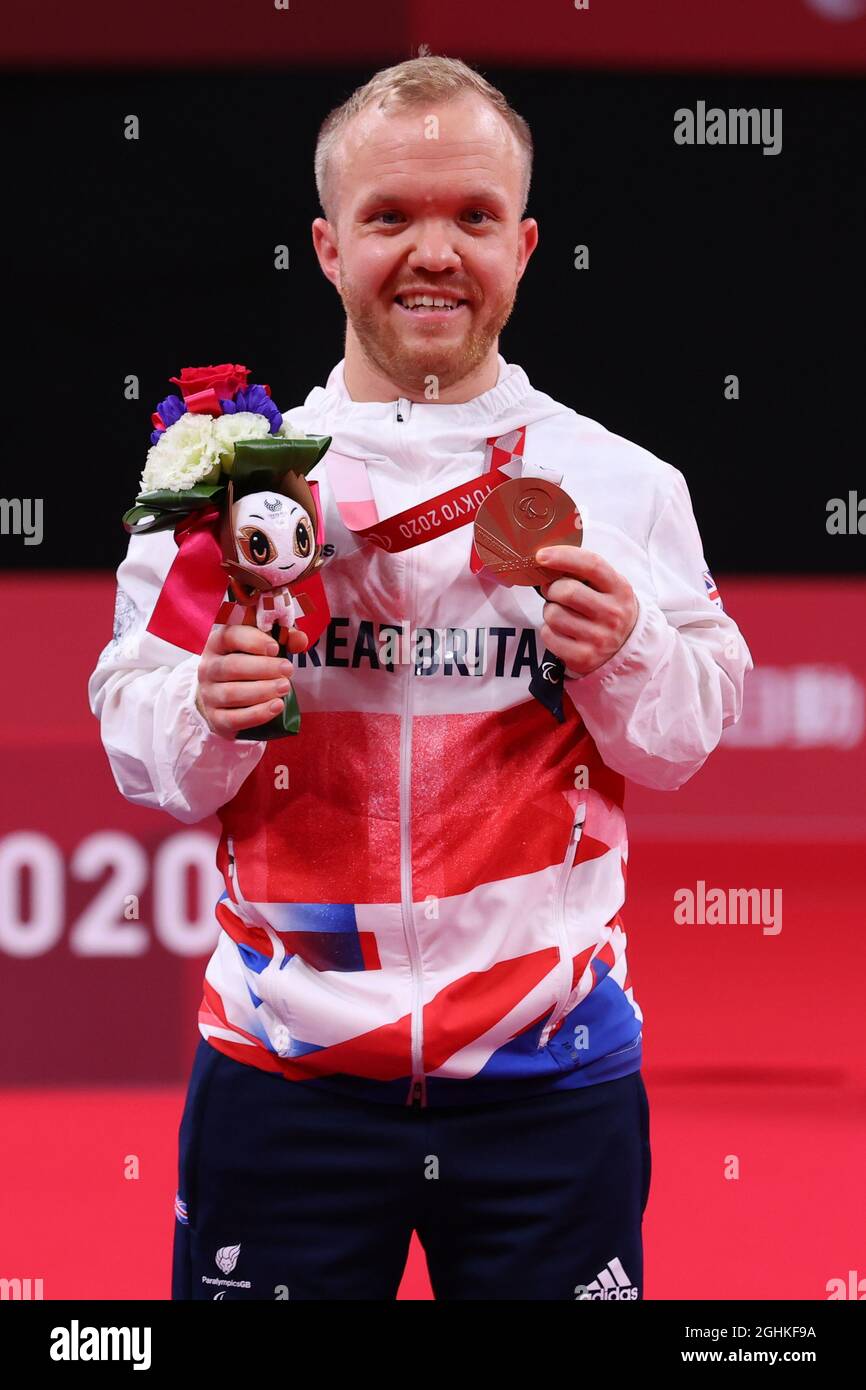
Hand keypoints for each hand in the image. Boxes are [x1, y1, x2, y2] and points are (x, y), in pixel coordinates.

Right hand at [195, 623, 309, 738]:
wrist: (224, 700)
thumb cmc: (247, 666)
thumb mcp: (262, 648)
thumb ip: (284, 639)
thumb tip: (300, 640)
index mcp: (217, 644)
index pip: (230, 637)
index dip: (253, 641)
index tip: (276, 648)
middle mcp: (208, 668)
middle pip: (232, 666)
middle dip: (264, 668)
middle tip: (288, 670)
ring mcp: (209, 695)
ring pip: (232, 693)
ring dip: (262, 690)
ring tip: (285, 687)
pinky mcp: (215, 718)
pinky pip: (234, 718)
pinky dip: (258, 713)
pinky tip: (276, 706)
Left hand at [534, 543, 637, 676]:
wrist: (625, 648)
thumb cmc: (608, 609)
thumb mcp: (609, 587)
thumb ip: (585, 572)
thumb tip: (548, 558)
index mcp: (620, 589)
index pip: (591, 565)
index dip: (563, 557)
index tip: (541, 556)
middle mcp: (613, 614)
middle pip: (567, 591)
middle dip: (551, 588)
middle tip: (553, 591)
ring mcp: (599, 638)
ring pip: (553, 614)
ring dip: (549, 610)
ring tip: (561, 613)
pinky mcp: (584, 657)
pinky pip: (549, 636)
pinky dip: (548, 631)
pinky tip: (562, 631)